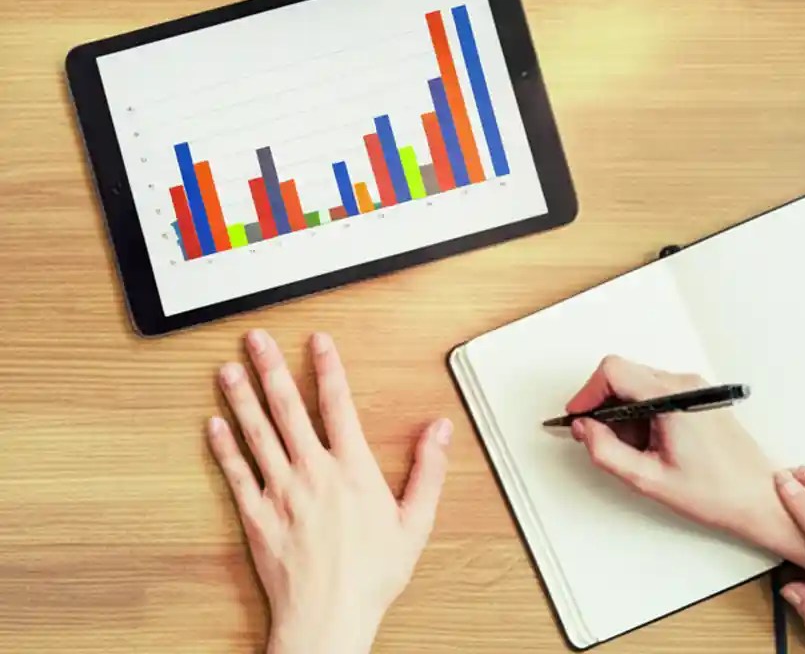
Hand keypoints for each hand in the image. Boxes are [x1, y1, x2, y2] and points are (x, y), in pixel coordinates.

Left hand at [207, 330, 451, 653]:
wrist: (329, 616)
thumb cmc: (372, 575)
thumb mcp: (416, 522)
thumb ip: (428, 470)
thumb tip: (439, 430)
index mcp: (353, 471)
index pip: (338, 406)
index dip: (329, 369)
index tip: (318, 341)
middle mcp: (313, 473)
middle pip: (288, 410)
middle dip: (272, 369)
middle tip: (257, 339)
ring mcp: (280, 493)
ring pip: (257, 435)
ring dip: (241, 398)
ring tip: (228, 370)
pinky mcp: (257, 516)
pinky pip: (236, 474)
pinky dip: (224, 447)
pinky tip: (213, 424)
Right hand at [565, 356, 804, 576]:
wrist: (758, 497)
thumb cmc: (716, 492)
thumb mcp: (649, 479)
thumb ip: (607, 452)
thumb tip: (584, 430)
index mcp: (673, 398)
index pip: (613, 370)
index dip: (587, 393)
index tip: (578, 417)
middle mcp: (685, 384)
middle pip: (624, 373)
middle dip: (603, 405)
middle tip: (599, 439)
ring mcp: (694, 388)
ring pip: (638, 383)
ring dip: (623, 411)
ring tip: (633, 449)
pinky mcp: (698, 397)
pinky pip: (656, 393)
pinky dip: (642, 413)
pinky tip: (650, 444)